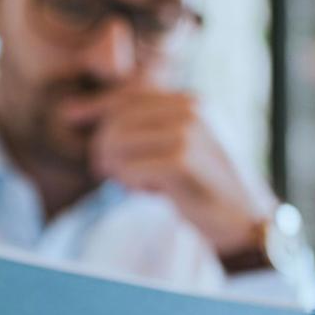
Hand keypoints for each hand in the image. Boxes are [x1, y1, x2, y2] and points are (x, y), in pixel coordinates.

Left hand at [63, 88, 277, 255]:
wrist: (247, 219)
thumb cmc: (209, 187)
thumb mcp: (182, 146)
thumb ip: (149, 129)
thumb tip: (86, 119)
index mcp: (191, 101)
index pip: (130, 95)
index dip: (96, 105)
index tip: (68, 115)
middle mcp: (190, 109)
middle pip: (118, 119)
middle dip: (104, 147)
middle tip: (110, 172)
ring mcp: (187, 132)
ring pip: (118, 143)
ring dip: (118, 168)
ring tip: (136, 183)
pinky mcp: (181, 160)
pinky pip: (128, 168)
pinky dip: (131, 183)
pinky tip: (150, 191)